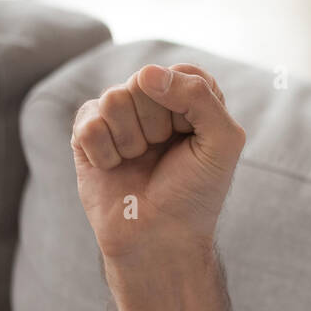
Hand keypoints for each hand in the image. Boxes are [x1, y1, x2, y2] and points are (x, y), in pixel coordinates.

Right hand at [72, 63, 245, 261]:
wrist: (159, 237)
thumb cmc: (196, 191)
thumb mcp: (222, 142)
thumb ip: (200, 97)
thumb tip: (146, 72)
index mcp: (190, 97)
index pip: (181, 73)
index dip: (186, 107)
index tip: (192, 137)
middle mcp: (153, 101)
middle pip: (144, 81)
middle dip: (157, 124)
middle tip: (163, 154)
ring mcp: (118, 116)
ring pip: (114, 99)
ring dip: (131, 140)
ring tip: (139, 162)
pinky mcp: (87, 134)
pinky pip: (88, 123)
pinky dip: (105, 153)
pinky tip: (114, 169)